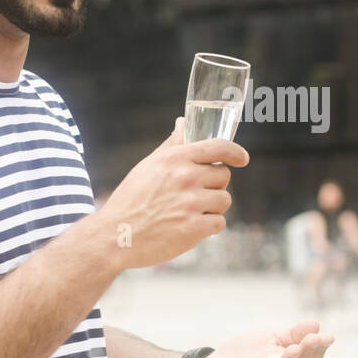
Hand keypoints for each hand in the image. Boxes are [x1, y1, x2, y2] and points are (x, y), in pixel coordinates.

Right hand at [99, 117, 248, 269]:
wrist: (115, 235)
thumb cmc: (131, 199)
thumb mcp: (149, 165)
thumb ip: (172, 144)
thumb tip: (183, 122)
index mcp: (175, 159)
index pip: (218, 146)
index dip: (235, 152)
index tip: (242, 158)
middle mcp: (186, 178)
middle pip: (224, 176)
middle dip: (214, 185)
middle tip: (195, 194)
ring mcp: (191, 203)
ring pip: (224, 200)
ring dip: (212, 207)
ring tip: (190, 212)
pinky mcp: (194, 228)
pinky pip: (219, 223)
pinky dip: (209, 227)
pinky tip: (191, 227)